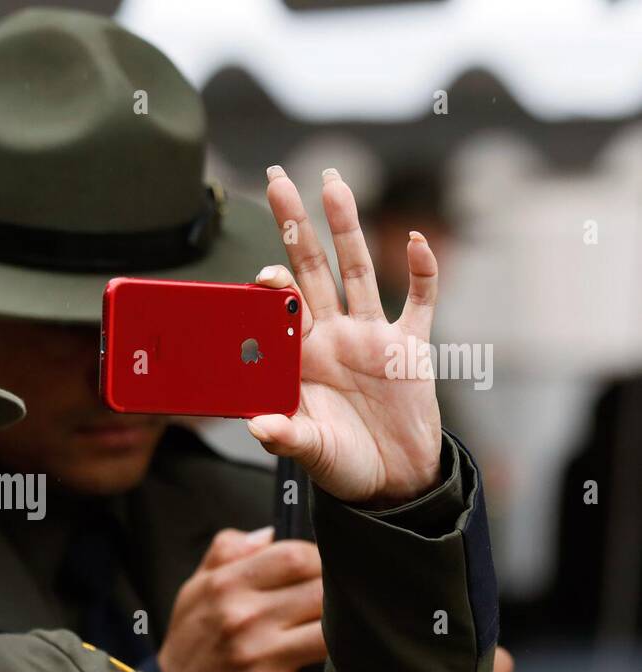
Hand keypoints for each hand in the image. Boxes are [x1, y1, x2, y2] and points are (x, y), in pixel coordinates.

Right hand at [158, 526, 326, 671]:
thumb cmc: (191, 639)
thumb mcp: (195, 588)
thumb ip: (228, 551)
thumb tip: (268, 533)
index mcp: (225, 585)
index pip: (294, 556)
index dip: (318, 560)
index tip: (318, 572)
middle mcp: (242, 618)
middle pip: (321, 592)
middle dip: (334, 596)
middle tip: (330, 606)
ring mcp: (257, 657)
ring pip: (331, 634)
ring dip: (337, 635)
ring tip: (326, 636)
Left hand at [250, 166, 442, 506]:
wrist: (392, 482)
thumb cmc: (342, 465)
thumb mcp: (310, 453)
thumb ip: (284, 437)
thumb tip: (257, 426)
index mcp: (301, 357)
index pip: (279, 307)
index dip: (269, 286)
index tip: (261, 275)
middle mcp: (332, 335)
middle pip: (311, 268)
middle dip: (294, 225)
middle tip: (275, 180)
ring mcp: (371, 336)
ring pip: (357, 270)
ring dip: (347, 226)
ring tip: (333, 182)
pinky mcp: (410, 346)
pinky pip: (419, 300)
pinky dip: (422, 271)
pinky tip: (414, 241)